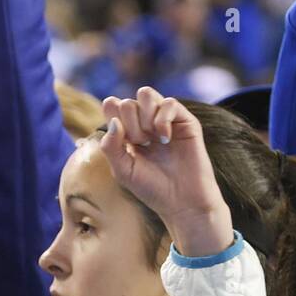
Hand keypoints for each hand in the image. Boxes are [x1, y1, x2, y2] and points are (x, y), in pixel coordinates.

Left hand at [99, 88, 231, 258]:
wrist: (183, 202)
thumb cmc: (152, 189)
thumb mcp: (123, 171)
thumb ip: (111, 146)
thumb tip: (113, 121)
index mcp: (127, 132)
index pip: (112, 106)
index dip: (112, 117)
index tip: (123, 141)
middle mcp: (145, 123)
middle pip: (127, 102)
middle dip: (130, 124)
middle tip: (141, 145)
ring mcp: (165, 120)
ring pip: (146, 94)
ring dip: (144, 117)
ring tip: (152, 140)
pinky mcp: (185, 121)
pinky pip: (169, 103)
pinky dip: (162, 119)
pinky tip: (165, 139)